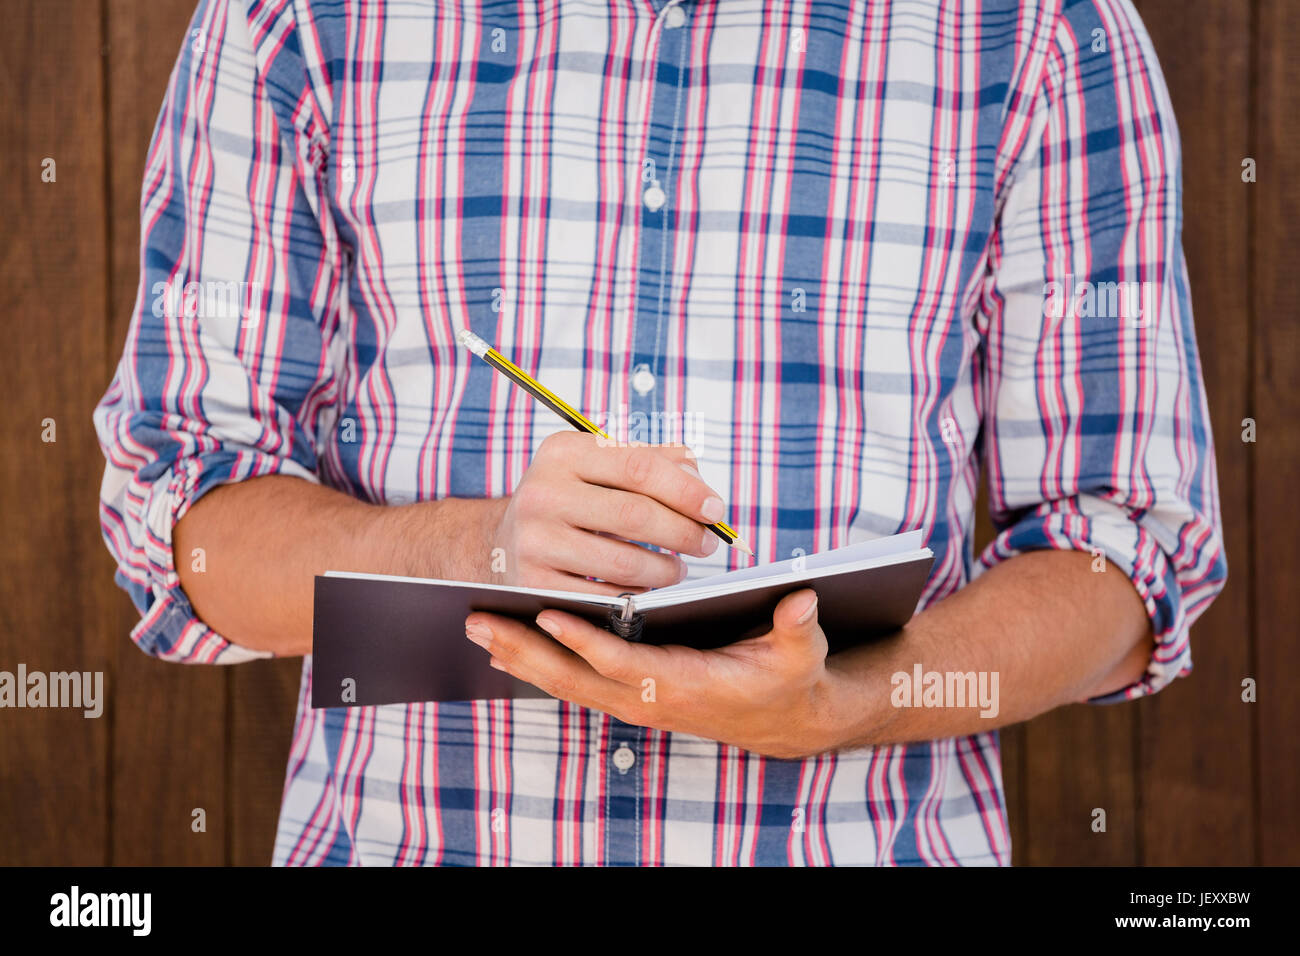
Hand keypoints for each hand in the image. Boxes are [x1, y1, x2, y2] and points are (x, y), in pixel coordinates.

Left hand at [465, 588, 845, 758]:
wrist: (785, 719)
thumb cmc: (789, 677)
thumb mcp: (801, 652)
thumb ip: (797, 628)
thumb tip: (801, 601)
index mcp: (685, 685)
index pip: (625, 665)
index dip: (586, 642)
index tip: (548, 615)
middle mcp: (650, 699)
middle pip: (576, 678)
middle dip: (525, 650)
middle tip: (478, 622)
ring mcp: (634, 702)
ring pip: (566, 683)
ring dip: (519, 656)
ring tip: (477, 628)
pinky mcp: (629, 696)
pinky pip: (574, 683)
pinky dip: (537, 665)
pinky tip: (507, 648)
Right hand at [489, 432, 726, 594]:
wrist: (501, 543)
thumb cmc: (570, 500)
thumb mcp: (596, 466)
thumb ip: (651, 461)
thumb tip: (699, 484)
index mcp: (563, 452)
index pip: (639, 466)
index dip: (686, 490)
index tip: (716, 509)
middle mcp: (542, 493)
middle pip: (636, 514)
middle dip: (684, 532)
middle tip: (706, 544)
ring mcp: (534, 541)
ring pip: (625, 562)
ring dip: (665, 570)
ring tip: (677, 568)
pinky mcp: (534, 584)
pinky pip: (604, 597)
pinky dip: (636, 596)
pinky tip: (646, 589)